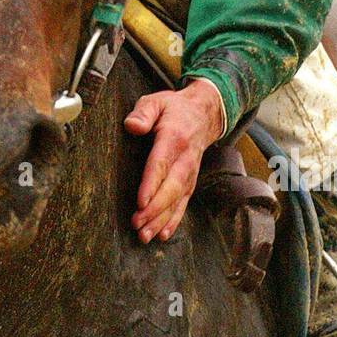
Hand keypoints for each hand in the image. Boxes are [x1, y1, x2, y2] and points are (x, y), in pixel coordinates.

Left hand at [123, 80, 225, 243]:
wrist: (204, 114)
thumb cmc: (174, 109)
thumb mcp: (156, 101)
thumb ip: (143, 112)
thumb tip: (132, 125)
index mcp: (174, 138)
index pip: (161, 164)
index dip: (151, 184)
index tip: (140, 202)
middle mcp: (185, 159)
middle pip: (171, 188)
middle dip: (154, 209)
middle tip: (137, 224)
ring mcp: (190, 172)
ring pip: (177, 200)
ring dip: (161, 220)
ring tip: (144, 236)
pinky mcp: (190, 181)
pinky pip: (183, 203)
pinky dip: (174, 221)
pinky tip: (162, 234)